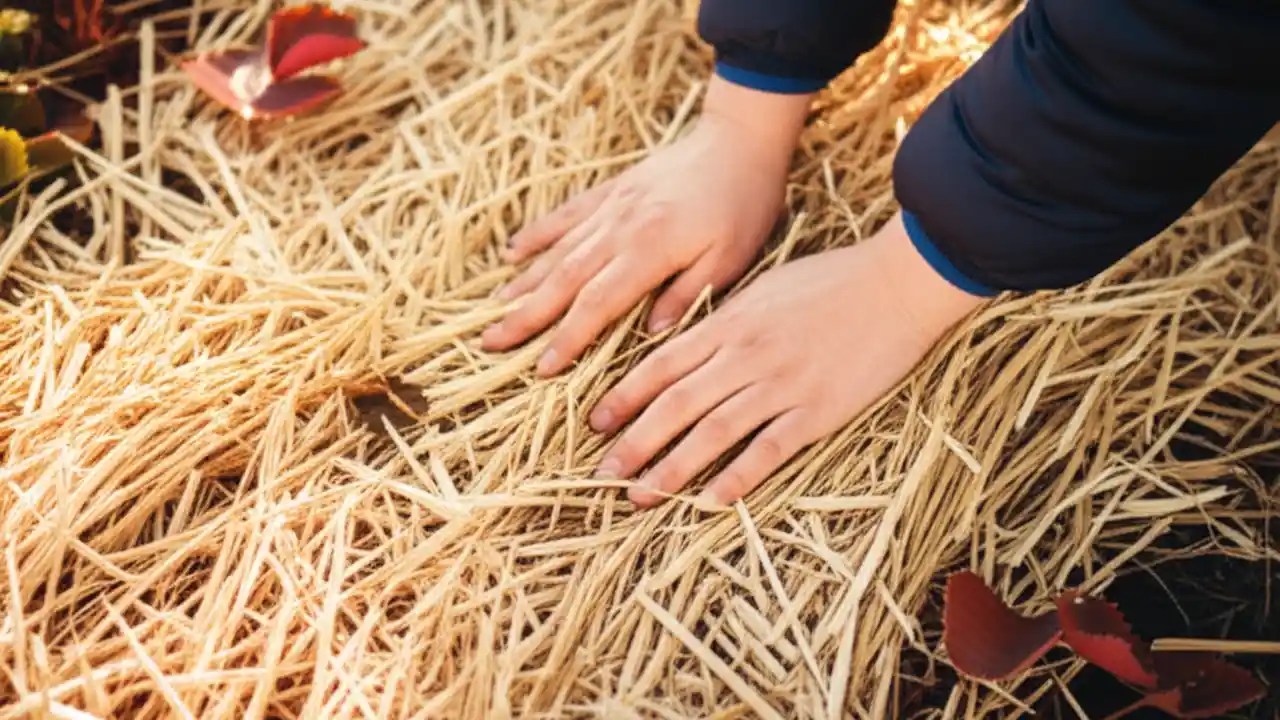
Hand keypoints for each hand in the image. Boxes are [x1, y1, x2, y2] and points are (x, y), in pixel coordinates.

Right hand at [482, 77, 812, 375]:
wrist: (739, 139)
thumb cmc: (743, 204)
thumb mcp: (731, 258)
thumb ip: (687, 294)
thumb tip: (652, 333)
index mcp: (648, 250)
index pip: (596, 304)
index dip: (567, 338)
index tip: (542, 367)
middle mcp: (618, 228)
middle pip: (562, 280)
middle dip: (525, 316)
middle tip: (491, 344)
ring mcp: (610, 207)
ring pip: (556, 251)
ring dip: (523, 283)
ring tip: (494, 310)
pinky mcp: (611, 190)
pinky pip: (565, 215)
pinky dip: (536, 235)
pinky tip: (512, 254)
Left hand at [589, 213, 986, 508]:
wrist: (898, 284)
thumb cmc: (833, 281)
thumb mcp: (765, 288)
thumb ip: (725, 319)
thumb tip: (687, 341)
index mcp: (730, 322)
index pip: (662, 364)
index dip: (624, 396)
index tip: (596, 423)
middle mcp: (745, 355)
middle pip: (675, 404)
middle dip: (633, 441)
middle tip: (603, 474)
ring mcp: (780, 384)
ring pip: (711, 432)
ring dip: (670, 468)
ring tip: (640, 495)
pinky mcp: (816, 411)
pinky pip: (767, 450)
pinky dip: (737, 477)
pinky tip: (710, 502)